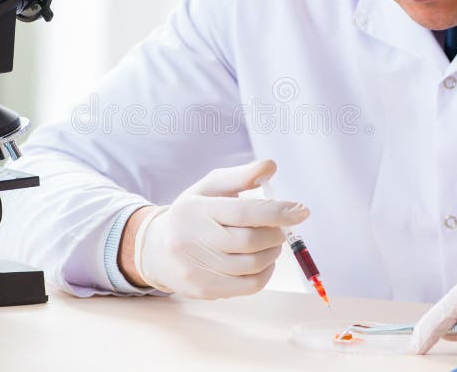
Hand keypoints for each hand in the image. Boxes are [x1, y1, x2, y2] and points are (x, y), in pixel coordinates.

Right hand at [133, 159, 308, 298]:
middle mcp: (192, 240)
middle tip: (282, 228)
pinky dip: (265, 273)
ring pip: (252, 266)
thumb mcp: (210, 187)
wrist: (156, 249)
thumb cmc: (192, 213)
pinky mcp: (204, 289)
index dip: (277, 212)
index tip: (301, 210)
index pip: (243, 213)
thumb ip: (241, 176)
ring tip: (272, 242)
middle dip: (276, 234)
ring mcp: (196, 268)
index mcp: (196, 209)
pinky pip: (248, 286)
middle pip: (250, 242)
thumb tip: (271, 166)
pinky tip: (263, 260)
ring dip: (272, 253)